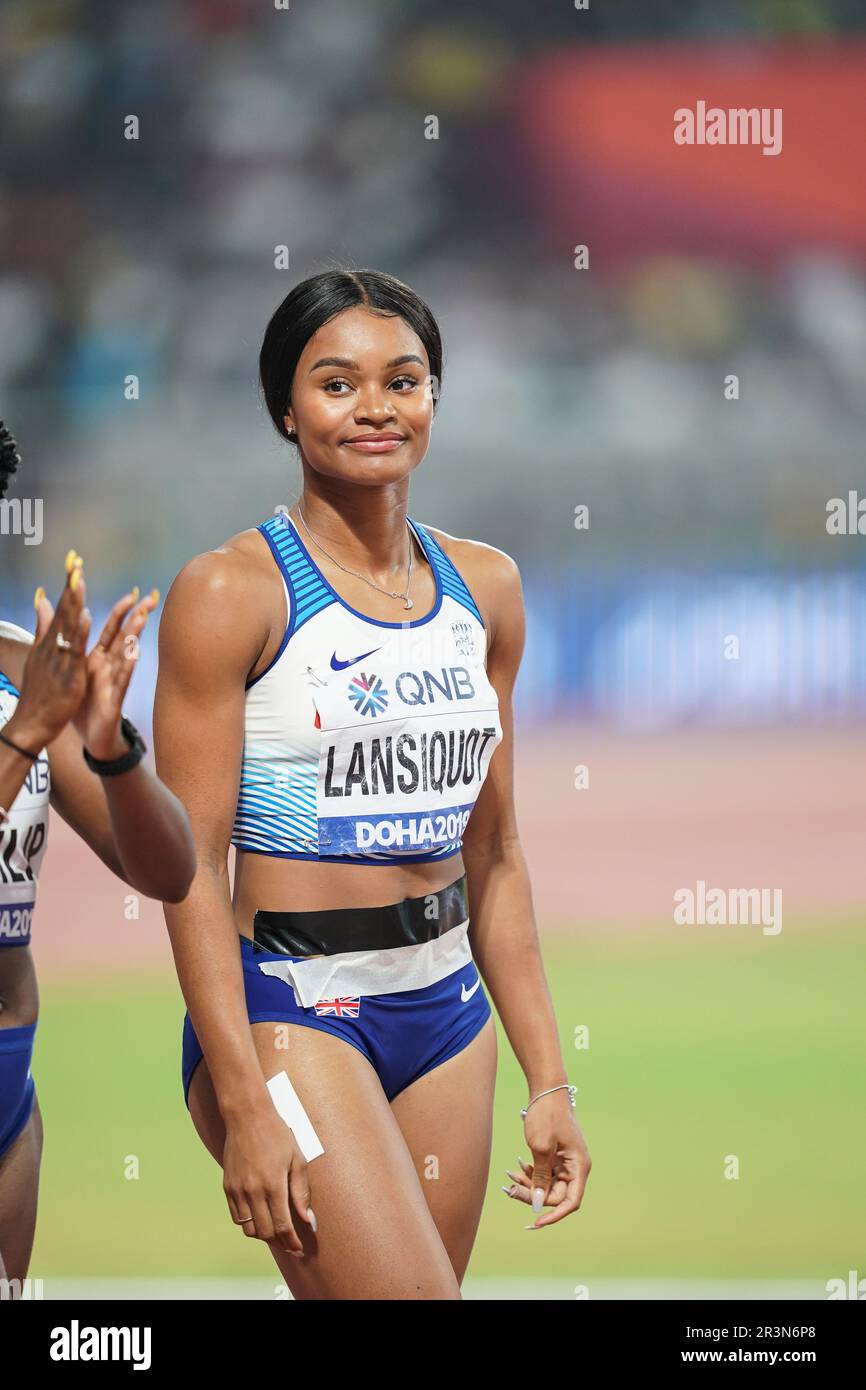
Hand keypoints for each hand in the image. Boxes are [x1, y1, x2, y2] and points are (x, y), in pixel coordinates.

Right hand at [9, 551, 91, 751]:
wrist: (32, 722)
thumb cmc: (39, 690)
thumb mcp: (40, 654)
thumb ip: (43, 626)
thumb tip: (42, 598)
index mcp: (50, 641)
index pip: (61, 608)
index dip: (68, 585)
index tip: (75, 562)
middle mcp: (53, 647)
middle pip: (63, 612)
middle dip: (70, 586)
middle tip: (76, 561)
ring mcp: (59, 660)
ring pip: (68, 627)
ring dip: (74, 603)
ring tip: (80, 580)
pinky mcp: (67, 675)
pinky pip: (73, 651)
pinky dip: (77, 634)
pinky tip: (83, 617)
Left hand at [69, 570, 160, 759]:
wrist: (91, 737)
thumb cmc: (86, 706)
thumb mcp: (75, 674)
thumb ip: (73, 648)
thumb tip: (71, 627)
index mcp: (98, 659)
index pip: (113, 630)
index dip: (121, 611)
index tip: (133, 593)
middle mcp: (110, 667)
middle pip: (125, 638)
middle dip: (136, 618)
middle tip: (149, 598)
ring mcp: (114, 682)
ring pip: (126, 655)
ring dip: (134, 636)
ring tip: (142, 617)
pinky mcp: (115, 700)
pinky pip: (122, 681)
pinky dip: (128, 667)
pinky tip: (134, 654)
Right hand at [222, 1102, 316, 1258]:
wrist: (247, 1116)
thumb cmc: (276, 1134)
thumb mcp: (296, 1159)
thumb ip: (301, 1192)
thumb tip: (307, 1218)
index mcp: (273, 1184)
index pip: (283, 1225)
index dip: (291, 1241)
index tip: (299, 1249)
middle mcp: (253, 1191)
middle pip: (265, 1232)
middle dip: (279, 1242)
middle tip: (290, 1244)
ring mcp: (237, 1191)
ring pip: (249, 1229)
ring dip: (263, 1235)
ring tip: (276, 1233)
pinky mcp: (228, 1188)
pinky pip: (237, 1217)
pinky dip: (249, 1224)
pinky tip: (260, 1219)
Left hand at [503, 1088, 591, 1228]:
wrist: (546, 1090)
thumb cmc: (547, 1115)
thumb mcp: (540, 1147)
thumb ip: (541, 1177)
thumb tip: (539, 1203)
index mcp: (579, 1166)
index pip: (571, 1201)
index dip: (554, 1215)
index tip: (536, 1223)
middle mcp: (576, 1167)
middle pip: (556, 1195)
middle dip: (534, 1194)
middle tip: (511, 1189)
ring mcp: (566, 1162)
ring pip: (547, 1186)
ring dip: (529, 1184)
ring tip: (511, 1175)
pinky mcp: (556, 1157)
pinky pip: (544, 1174)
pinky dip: (531, 1174)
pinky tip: (518, 1167)